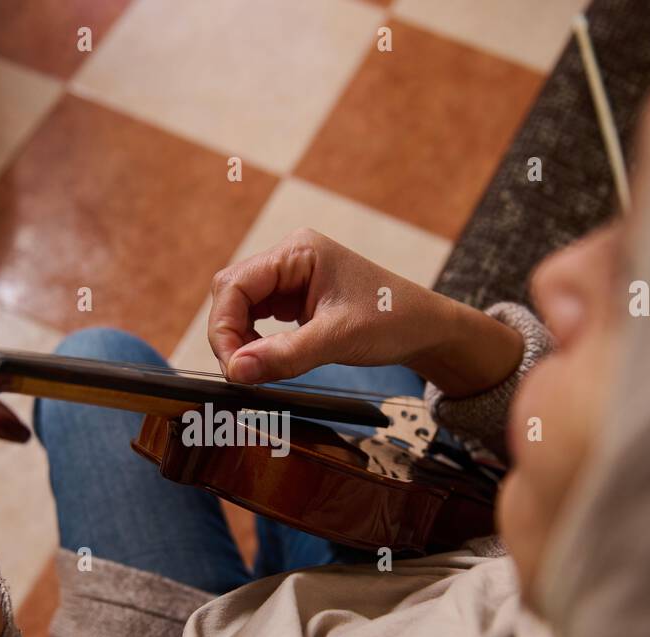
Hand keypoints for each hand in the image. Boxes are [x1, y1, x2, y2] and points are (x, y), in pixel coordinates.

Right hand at [207, 228, 522, 397]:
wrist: (425, 327)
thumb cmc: (393, 319)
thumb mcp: (338, 338)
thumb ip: (285, 356)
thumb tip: (237, 371)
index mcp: (297, 252)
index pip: (236, 284)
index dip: (224, 327)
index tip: (232, 366)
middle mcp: (288, 259)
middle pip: (231, 294)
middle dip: (228, 334)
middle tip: (239, 372)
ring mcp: (289, 279)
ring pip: (240, 307)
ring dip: (239, 340)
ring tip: (252, 370)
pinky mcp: (293, 300)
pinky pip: (257, 319)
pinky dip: (253, 342)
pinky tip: (264, 360)